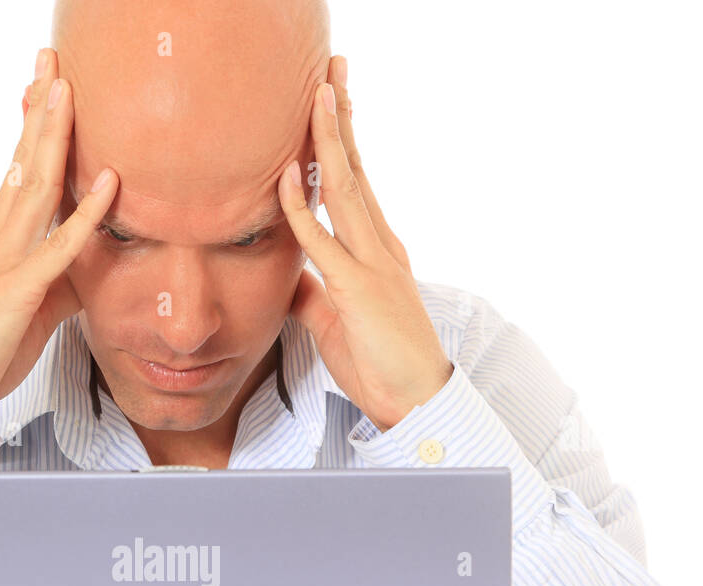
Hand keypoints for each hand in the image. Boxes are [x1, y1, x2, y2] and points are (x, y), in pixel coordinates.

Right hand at [0, 49, 117, 424]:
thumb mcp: (30, 313)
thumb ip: (60, 285)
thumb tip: (91, 272)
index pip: (17, 173)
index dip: (33, 129)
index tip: (46, 86)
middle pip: (23, 162)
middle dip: (41, 109)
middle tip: (52, 58)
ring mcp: (5, 260)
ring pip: (34, 187)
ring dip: (54, 137)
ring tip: (69, 88)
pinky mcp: (17, 291)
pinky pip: (57, 247)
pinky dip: (85, 214)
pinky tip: (106, 184)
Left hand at [277, 56, 453, 430]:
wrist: (416, 400)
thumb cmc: (380, 364)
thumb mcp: (334, 321)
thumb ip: (313, 293)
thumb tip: (288, 278)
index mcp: (377, 250)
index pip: (357, 182)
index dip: (341, 139)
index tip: (331, 98)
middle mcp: (379, 245)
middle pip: (356, 168)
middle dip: (341, 116)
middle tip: (332, 68)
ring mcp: (372, 263)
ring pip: (346, 188)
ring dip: (328, 139)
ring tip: (318, 91)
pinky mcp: (358, 289)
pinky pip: (324, 242)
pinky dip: (302, 208)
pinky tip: (286, 177)